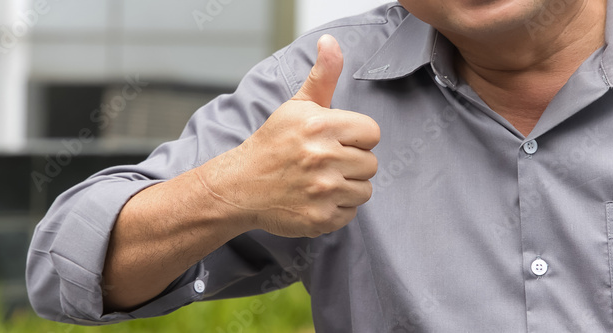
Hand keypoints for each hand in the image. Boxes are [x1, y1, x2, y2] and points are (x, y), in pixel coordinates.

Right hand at [194, 34, 380, 237]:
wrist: (240, 186)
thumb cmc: (272, 144)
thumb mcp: (296, 106)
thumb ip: (323, 76)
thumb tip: (331, 42)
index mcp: (319, 126)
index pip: (372, 132)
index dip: (355, 136)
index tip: (335, 140)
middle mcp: (322, 158)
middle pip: (371, 163)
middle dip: (351, 162)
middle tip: (323, 163)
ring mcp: (322, 191)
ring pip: (364, 190)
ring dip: (347, 187)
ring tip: (320, 181)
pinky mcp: (320, 218)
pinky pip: (351, 213)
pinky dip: (336, 209)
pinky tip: (315, 198)